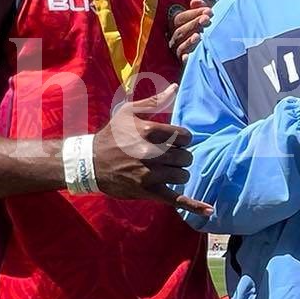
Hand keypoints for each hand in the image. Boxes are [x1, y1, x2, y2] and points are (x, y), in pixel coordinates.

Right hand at [90, 82, 211, 215]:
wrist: (90, 163)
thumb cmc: (112, 135)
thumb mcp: (128, 112)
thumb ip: (154, 101)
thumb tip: (175, 88)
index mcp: (149, 131)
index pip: (185, 137)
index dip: (182, 139)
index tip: (173, 142)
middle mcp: (151, 153)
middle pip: (186, 157)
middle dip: (180, 156)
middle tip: (166, 157)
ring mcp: (149, 174)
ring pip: (182, 175)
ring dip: (177, 173)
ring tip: (163, 170)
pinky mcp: (148, 191)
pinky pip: (176, 199)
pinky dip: (194, 205)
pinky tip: (209, 210)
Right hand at [169, 0, 211, 60]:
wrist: (218, 45)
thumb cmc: (209, 25)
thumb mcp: (206, 16)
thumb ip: (201, 7)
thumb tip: (195, 1)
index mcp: (178, 25)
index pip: (180, 18)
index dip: (193, 13)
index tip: (209, 11)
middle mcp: (176, 37)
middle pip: (180, 31)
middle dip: (194, 24)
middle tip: (207, 19)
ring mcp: (179, 49)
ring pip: (180, 45)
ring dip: (189, 41)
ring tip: (198, 36)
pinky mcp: (184, 60)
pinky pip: (182, 59)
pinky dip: (185, 57)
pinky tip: (189, 56)